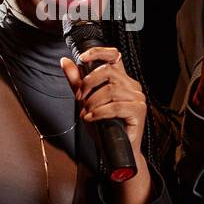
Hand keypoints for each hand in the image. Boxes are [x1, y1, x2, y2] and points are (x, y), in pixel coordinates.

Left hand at [59, 47, 148, 163]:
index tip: (83, 58)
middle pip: (108, 71)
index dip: (99, 52)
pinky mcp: (138, 110)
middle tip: (80, 98)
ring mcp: (137, 97)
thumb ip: (77, 82)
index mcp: (121, 80)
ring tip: (86, 112)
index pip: (114, 55)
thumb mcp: (85, 101)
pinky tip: (92, 118)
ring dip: (93, 102)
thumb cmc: (104, 126)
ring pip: (111, 89)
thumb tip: (65, 61)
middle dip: (89, 83)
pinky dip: (100, 112)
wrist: (114, 150)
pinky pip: (116, 106)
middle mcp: (131, 85)